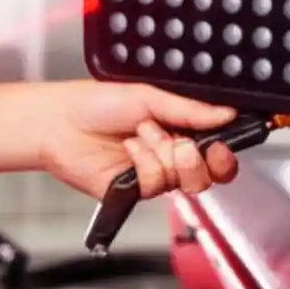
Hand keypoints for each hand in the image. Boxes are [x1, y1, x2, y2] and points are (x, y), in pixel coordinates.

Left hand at [36, 81, 240, 199]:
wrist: (61, 122)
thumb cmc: (99, 102)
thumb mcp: (151, 97)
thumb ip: (192, 110)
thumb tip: (228, 114)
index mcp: (181, 129)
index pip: (217, 151)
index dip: (224, 154)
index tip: (221, 146)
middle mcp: (172, 154)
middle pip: (207, 174)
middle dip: (196, 158)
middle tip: (180, 142)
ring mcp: (154, 174)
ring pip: (183, 181)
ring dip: (164, 154)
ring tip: (143, 134)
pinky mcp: (135, 191)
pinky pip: (156, 184)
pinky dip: (144, 163)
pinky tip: (128, 149)